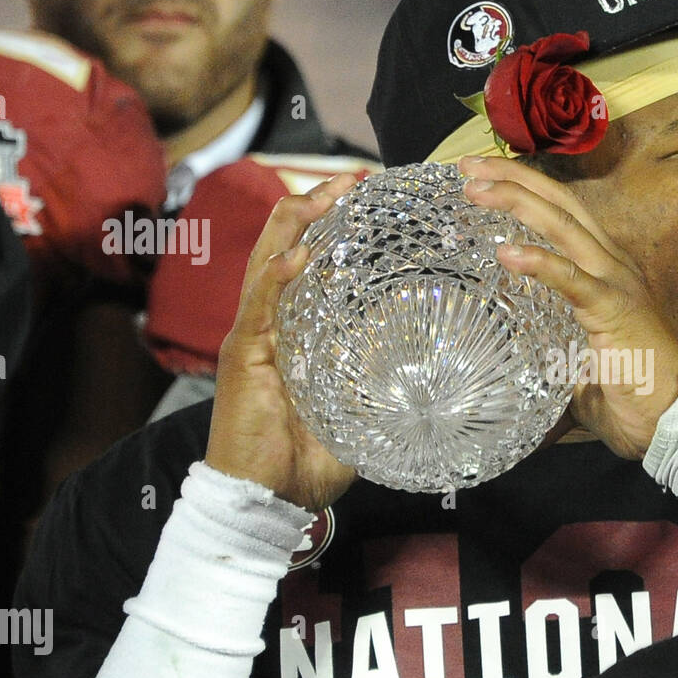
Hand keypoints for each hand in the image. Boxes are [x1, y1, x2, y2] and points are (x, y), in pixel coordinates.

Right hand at [204, 174, 359, 510]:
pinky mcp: (244, 356)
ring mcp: (253, 336)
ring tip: (327, 192)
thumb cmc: (306, 462)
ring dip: (298, 224)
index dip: (335, 229)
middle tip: (355, 177)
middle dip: (317, 207)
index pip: (310, 264)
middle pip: (287, 248)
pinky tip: (299, 253)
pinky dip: (278, 275)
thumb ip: (382, 390)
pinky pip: (261, 306)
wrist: (264, 500)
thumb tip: (433, 386)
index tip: (371, 198)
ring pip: (270, 262)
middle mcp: (269, 323)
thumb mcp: (356, 414)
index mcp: (293, 331)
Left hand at [458, 155, 677, 459]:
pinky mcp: (614, 310)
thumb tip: (505, 385)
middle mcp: (612, 266)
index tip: (479, 174)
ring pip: (564, 226)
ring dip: (519, 201)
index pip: (562, 214)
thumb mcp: (573, 370)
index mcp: (605, 272)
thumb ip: (545, 365)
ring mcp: (616, 284)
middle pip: (560, 204)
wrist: (674, 420)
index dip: (524, 188)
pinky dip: (540, 261)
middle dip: (513, 177)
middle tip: (467, 163)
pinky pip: (573, 279)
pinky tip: (507, 252)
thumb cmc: (629, 398)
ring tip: (477, 188)